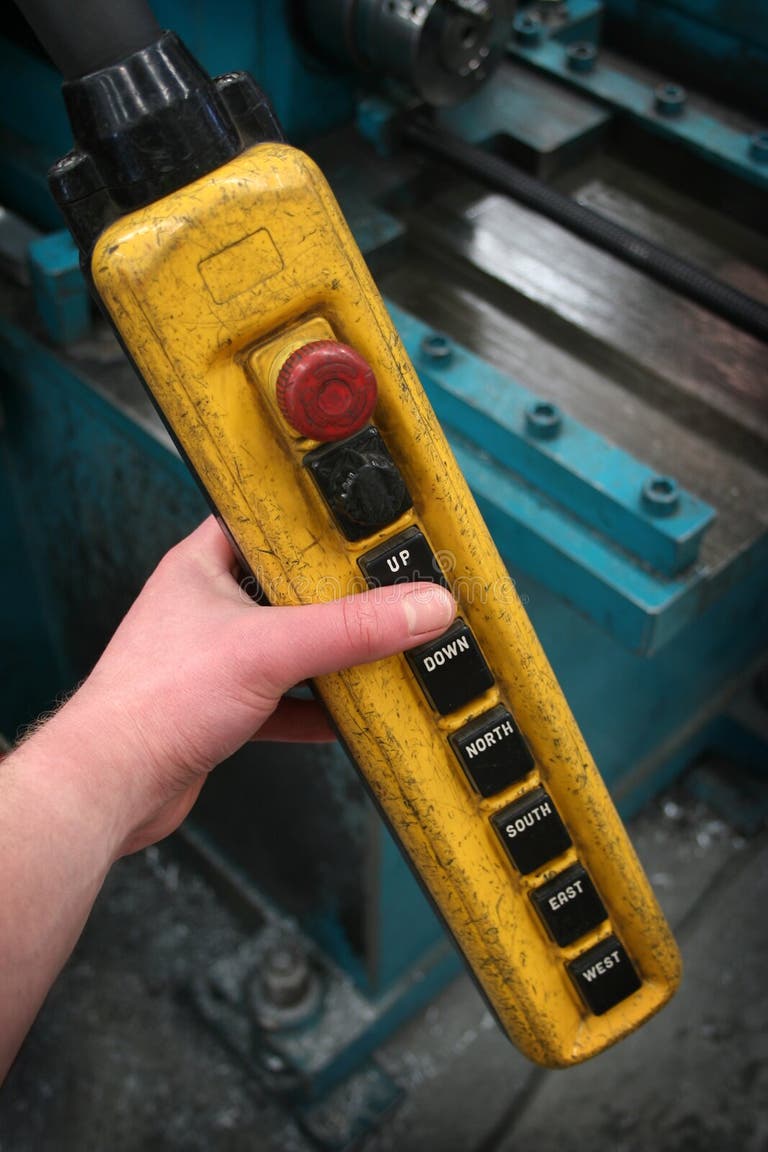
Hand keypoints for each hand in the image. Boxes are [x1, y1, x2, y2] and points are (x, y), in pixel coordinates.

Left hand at [21, 517, 455, 859]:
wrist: (112, 784)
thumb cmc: (153, 701)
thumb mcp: (270, 649)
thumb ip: (351, 629)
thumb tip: (419, 607)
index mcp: (203, 565)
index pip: (265, 520)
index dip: (313, 519)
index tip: (364, 520)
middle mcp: (208, 606)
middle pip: (289, 587)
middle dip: (336, 596)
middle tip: (386, 588)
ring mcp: (217, 658)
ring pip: (289, 645)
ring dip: (330, 656)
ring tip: (379, 648)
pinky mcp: (223, 705)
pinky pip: (285, 698)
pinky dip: (317, 708)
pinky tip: (348, 717)